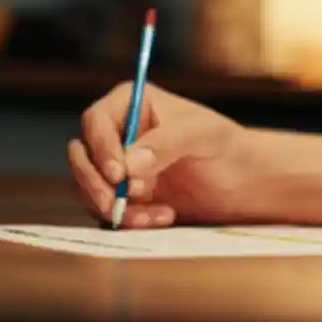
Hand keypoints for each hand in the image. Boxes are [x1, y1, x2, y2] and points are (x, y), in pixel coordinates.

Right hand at [68, 82, 248, 228]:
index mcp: (130, 103)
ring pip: (88, 187)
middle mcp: (116, 132)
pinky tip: (163, 216)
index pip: (96, 121)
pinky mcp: (122, 195)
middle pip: (80, 155)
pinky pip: (107, 210)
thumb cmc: (224, 145)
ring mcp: (116, 165)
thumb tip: (128, 165)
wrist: (241, 181)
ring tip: (154, 215)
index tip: (117, 174)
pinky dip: (128, 219)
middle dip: (93, 183)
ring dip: (114, 206)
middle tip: (116, 205)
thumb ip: (164, 144)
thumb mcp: (200, 135)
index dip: (100, 148)